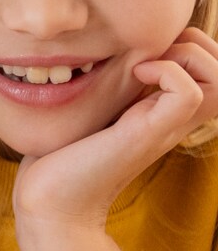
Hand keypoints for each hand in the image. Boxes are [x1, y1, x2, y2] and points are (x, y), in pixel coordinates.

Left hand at [13, 28, 217, 250]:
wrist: (49, 204)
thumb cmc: (63, 159)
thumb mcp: (96, 112)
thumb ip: (116, 89)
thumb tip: (117, 54)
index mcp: (167, 113)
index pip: (212, 70)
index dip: (194, 47)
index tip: (149, 51)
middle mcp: (174, 120)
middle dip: (197, 45)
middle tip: (151, 54)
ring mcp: (164, 127)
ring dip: (187, 56)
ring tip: (146, 64)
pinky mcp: (146, 134)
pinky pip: (188, 94)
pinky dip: (166, 72)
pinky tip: (134, 76)